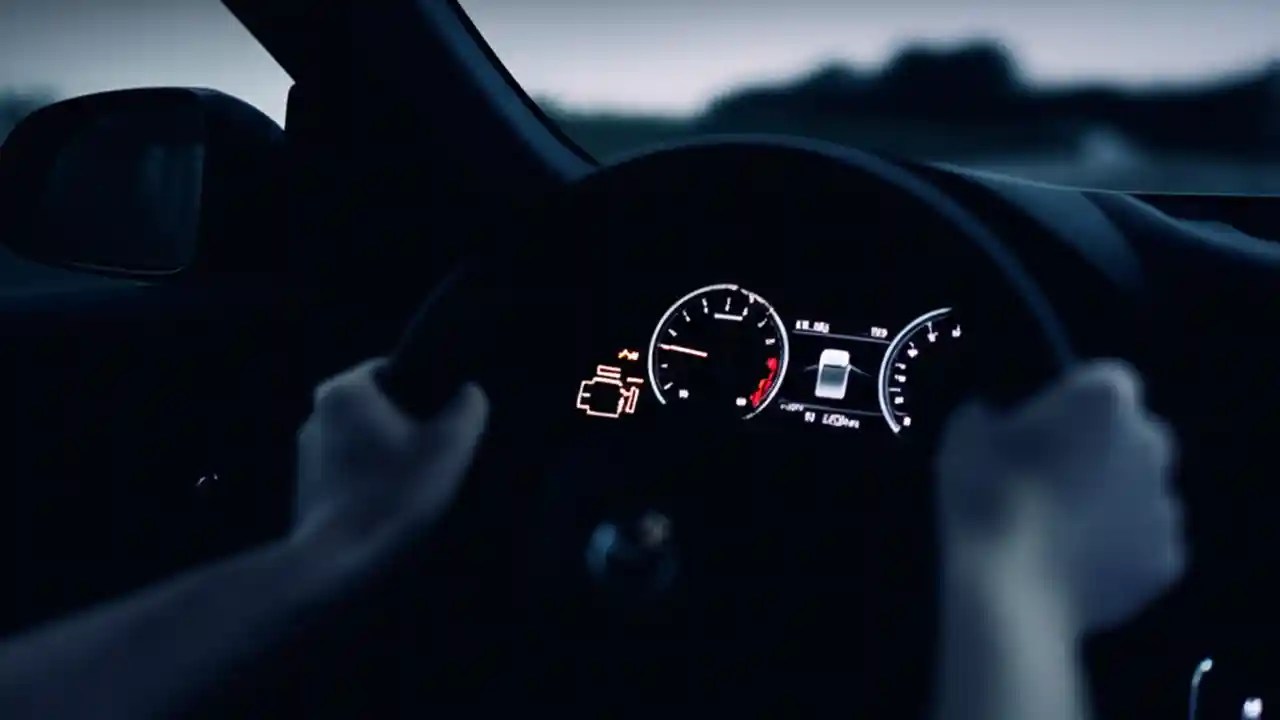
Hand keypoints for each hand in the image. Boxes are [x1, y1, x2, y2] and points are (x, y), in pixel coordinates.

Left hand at [291, 359, 488, 557]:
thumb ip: (468, 408)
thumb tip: (471, 394)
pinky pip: (350, 475)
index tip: (447, 420)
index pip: (394, 370)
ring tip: (418, 487)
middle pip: (380, 408)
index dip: (428, 392)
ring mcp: (306, 455)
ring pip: (365, 444)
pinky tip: (394, 508)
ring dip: (391, 459)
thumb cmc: (394, 496)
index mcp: (344, 390)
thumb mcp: (450, 446)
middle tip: (439, 456)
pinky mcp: (307, 491)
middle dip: (409, 428)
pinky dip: (372, 484)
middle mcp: (316, 415)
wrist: (340, 564)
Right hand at [935, 360, 1183, 632]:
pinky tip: (1073, 563)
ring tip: (1058, 528)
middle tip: (1052, 477)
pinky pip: (1144, 545)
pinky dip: (1117, 550)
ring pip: (1141, 492)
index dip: (1075, 400)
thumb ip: (989, 413)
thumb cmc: (985, 497)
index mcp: (1104, 398)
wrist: (1011, 590)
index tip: (1045, 424)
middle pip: (1135, 435)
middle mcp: (1150, 442)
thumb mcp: (964, 435)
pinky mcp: (1166, 558)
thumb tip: (993, 417)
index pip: (1107, 379)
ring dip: (1110, 501)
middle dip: (1103, 450)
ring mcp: (1164, 504)